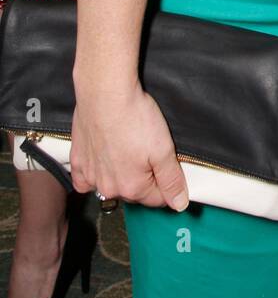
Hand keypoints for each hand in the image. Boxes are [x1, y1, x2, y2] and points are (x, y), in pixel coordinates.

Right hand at [71, 84, 188, 210]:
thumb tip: (179, 204)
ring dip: (120, 174)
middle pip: (134, 192)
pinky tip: (103, 159)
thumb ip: (172, 180)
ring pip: (111, 185)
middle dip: (144, 177)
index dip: (166, 182)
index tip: (167, 166)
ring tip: (127, 148)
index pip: (157, 198)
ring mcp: (90, 176)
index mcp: (132, 187)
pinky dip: (94, 174)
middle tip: (148, 150)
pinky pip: (85, 180)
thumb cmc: (135, 117)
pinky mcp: (78, 162)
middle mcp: (108, 187)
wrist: (105, 94)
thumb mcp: (164, 149)